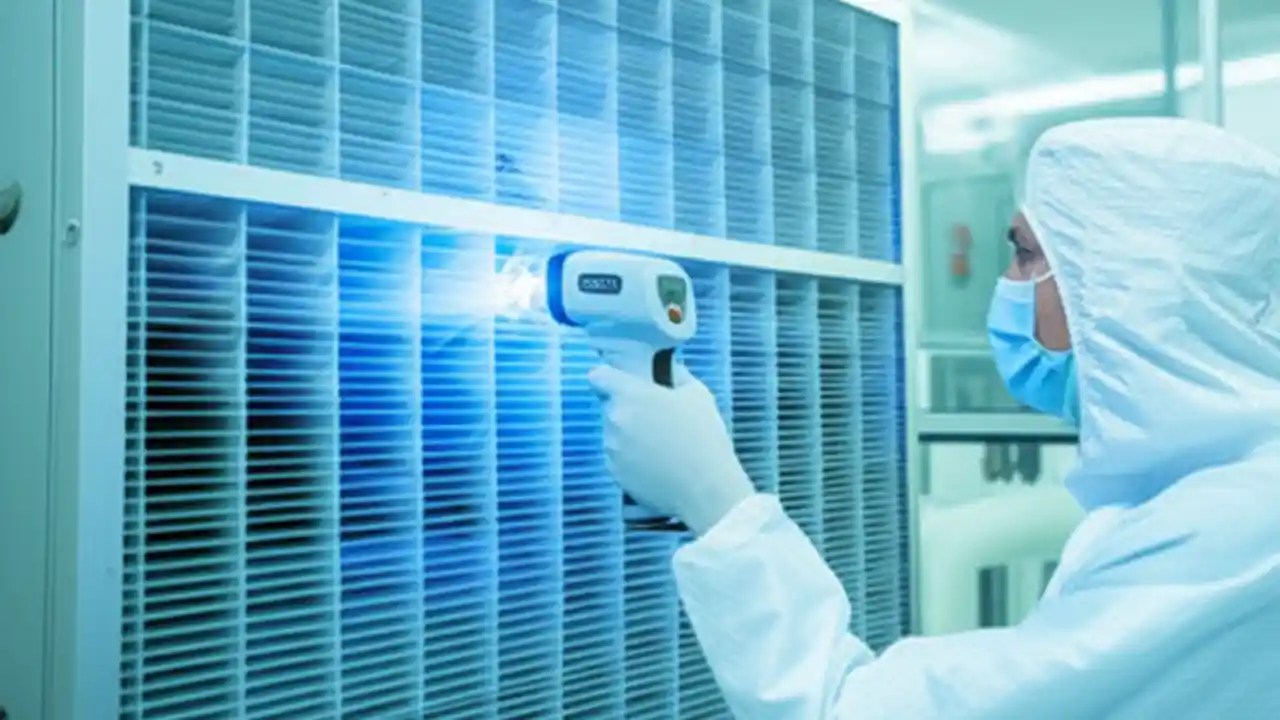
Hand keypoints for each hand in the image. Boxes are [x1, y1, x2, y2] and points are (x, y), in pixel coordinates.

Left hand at [588, 364, 755, 534]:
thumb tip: (664, 369)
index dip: (610, 377)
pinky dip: (629, 458)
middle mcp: (613, 419)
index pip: (598, 376)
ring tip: (658, 446)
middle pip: (609, 406)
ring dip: (628, 434)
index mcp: (630, 395)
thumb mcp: (697, 394)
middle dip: (627, 408)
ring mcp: (611, 448)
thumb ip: (675, 375)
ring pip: (613, 432)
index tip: (626, 384)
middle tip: (654, 419)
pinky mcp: (614, 473)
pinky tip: (655, 464)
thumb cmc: (704, 436)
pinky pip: (617, 457)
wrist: (704, 489)